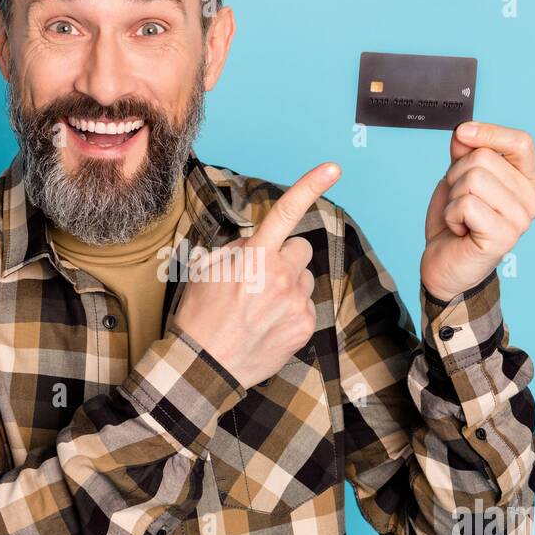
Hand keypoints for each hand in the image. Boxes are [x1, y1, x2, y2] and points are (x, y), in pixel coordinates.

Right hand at [173, 162, 340, 387]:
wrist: (204, 366)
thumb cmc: (200, 315)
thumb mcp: (206, 269)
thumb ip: (238, 249)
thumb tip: (256, 244)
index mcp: (255, 256)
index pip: (286, 212)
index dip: (311, 186)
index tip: (334, 167)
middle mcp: (281, 276)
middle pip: (301, 249)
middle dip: (285, 258)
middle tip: (260, 280)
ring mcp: (296, 303)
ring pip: (304, 280)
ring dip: (289, 287)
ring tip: (260, 309)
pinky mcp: (305, 327)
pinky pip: (306, 308)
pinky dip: (291, 314)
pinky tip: (268, 326)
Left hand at [421, 121, 534, 301]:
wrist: (443, 266)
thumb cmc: (454, 223)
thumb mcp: (457, 179)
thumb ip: (464, 153)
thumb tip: (465, 132)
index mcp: (525, 182)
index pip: (521, 143)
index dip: (490, 133)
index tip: (462, 134)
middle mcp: (530, 200)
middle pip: (484, 158)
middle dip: (456, 175)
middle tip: (459, 201)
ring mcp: (520, 220)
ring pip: (473, 179)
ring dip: (453, 197)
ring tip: (460, 217)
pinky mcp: (504, 236)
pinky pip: (466, 204)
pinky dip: (451, 215)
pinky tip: (460, 230)